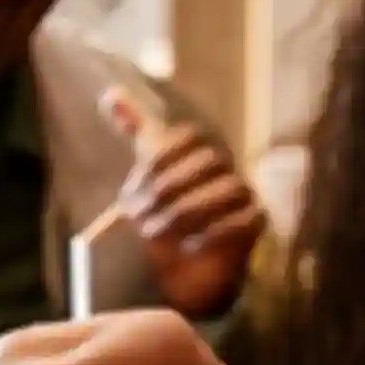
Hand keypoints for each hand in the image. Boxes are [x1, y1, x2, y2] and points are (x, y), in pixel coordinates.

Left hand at [105, 91, 265, 315]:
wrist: (176, 269)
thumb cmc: (160, 217)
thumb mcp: (144, 175)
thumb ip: (135, 132)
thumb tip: (110, 95)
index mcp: (197, 154)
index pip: (190, 136)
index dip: (164, 154)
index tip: (140, 179)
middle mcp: (223, 171)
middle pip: (210, 160)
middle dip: (172, 187)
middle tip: (142, 216)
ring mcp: (243, 196)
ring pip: (232, 189)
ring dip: (191, 211)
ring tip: (160, 232)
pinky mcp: (255, 224)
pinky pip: (248, 219)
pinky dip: (217, 232)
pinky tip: (190, 245)